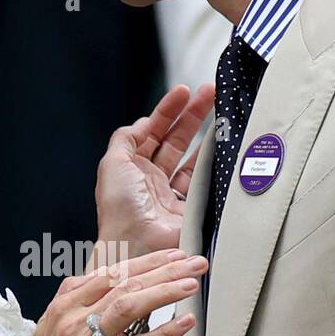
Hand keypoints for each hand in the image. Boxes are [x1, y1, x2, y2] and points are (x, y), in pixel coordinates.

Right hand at [0, 249, 207, 335]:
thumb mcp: (52, 329)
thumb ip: (77, 304)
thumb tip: (110, 285)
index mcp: (64, 306)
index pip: (110, 273)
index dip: (145, 261)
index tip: (173, 254)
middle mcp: (73, 320)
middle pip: (124, 284)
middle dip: (164, 269)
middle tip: (195, 262)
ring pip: (129, 307)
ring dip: (165, 291)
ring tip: (192, 283)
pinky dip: (163, 333)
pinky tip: (185, 323)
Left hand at [94, 83, 214, 261]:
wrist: (136, 243)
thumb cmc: (120, 208)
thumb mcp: (112, 163)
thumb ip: (124, 138)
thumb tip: (141, 122)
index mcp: (133, 168)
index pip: (153, 132)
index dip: (168, 111)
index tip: (183, 92)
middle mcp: (153, 180)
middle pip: (176, 139)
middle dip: (192, 115)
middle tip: (208, 93)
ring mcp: (174, 193)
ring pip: (193, 157)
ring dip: (207, 134)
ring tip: (219, 110)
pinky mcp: (192, 207)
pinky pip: (205, 179)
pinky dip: (214, 162)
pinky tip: (221, 145)